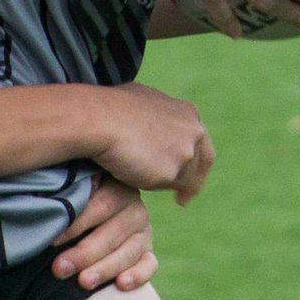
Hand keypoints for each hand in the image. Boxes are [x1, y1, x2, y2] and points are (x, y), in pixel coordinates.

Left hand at [51, 177, 157, 291]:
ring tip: (83, 282)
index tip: (52, 241)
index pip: (99, 206)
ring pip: (128, 251)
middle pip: (112, 232)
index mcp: (115, 187)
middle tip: (59, 268)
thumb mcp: (74, 195)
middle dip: (84, 253)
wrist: (93, 220)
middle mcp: (134, 208)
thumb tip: (46, 207)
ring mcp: (144, 231)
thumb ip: (67, 198)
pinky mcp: (147, 253)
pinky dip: (138, 275)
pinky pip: (149, 265)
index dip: (75, 225)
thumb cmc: (73, 207)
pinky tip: (121, 285)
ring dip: (105, 268)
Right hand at [92, 82, 214, 203]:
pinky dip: (155, 187)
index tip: (187, 173)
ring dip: (169, 184)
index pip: (200, 141)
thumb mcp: (145, 101)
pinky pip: (167, 187)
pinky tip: (138, 182)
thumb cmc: (111, 108)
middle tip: (183, 199)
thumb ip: (159, 116)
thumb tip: (153, 124)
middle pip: (200, 163)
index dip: (193, 158)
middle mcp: (194, 131)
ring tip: (145, 184)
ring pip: (185, 178)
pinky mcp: (173, 172)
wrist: (99, 120)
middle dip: (194, 181)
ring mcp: (186, 152)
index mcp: (188, 112)